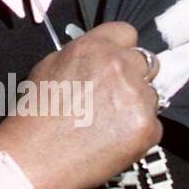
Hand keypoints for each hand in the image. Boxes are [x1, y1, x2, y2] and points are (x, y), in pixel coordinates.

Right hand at [0, 22, 160, 188]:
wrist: (36, 155)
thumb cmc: (35, 115)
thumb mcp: (48, 67)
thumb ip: (81, 56)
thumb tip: (97, 59)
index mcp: (93, 47)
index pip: (127, 32)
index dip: (122, 48)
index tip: (118, 62)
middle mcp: (119, 65)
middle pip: (147, 62)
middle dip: (134, 77)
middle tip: (114, 97)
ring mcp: (137, 96)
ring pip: (151, 95)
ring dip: (136, 106)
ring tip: (108, 124)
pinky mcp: (147, 126)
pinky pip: (153, 125)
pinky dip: (137, 133)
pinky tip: (112, 141)